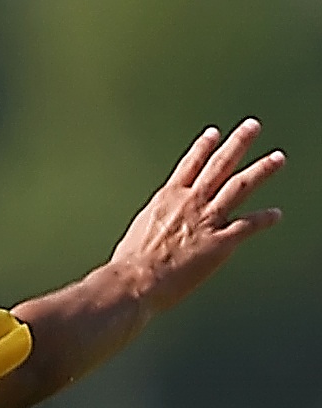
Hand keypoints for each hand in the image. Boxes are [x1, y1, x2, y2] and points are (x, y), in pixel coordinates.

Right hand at [111, 118, 283, 318]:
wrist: (136, 280)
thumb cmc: (129, 263)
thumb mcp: (139, 232)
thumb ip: (155, 224)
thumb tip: (155, 232)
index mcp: (167, 198)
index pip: (190, 164)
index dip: (203, 147)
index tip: (214, 133)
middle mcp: (190, 201)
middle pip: (219, 165)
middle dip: (238, 144)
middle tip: (252, 127)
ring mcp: (207, 220)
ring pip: (239, 187)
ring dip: (261, 170)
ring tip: (277, 158)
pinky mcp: (219, 242)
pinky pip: (247, 226)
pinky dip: (263, 219)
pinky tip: (276, 215)